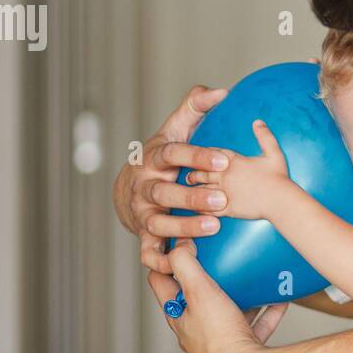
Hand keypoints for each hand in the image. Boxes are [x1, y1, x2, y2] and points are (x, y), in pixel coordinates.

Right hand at [113, 85, 233, 271]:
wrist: (129, 186)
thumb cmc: (163, 155)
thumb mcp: (176, 129)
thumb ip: (196, 108)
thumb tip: (221, 92)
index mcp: (153, 157)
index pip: (173, 154)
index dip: (197, 157)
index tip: (224, 160)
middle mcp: (145, 186)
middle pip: (164, 192)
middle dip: (192, 197)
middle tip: (222, 199)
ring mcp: (142, 212)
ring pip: (157, 223)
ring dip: (183, 227)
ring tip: (213, 226)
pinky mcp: (143, 235)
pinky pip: (149, 252)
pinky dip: (163, 260)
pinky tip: (185, 259)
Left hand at [147, 239, 288, 352]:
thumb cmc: (219, 338)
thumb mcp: (198, 291)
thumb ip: (186, 264)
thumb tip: (180, 243)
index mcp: (178, 316)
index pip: (160, 282)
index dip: (163, 261)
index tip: (175, 242)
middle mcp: (196, 331)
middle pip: (195, 298)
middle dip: (205, 277)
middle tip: (218, 255)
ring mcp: (221, 342)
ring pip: (227, 312)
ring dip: (238, 294)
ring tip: (250, 275)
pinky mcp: (245, 350)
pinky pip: (258, 325)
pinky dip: (268, 311)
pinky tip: (280, 298)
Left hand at [180, 119, 291, 220]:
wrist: (280, 200)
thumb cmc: (278, 178)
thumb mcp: (274, 153)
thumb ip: (265, 136)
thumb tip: (258, 121)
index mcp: (233, 160)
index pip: (210, 153)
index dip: (202, 154)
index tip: (197, 156)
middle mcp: (224, 174)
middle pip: (200, 171)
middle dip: (194, 173)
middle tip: (190, 175)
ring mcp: (224, 191)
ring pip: (200, 189)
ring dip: (194, 189)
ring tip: (189, 191)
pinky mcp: (226, 207)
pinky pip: (206, 208)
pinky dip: (199, 208)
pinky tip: (197, 209)